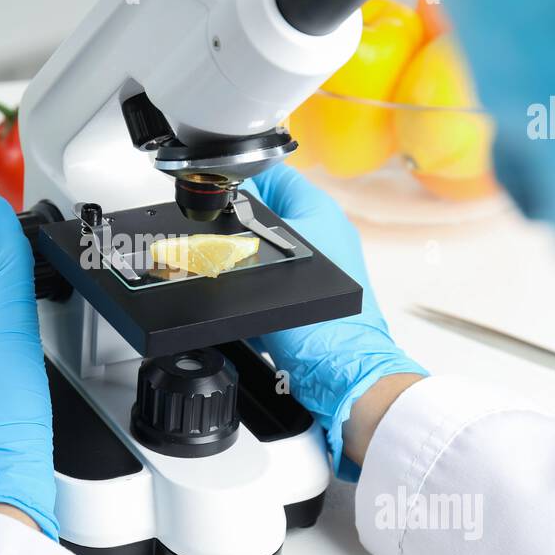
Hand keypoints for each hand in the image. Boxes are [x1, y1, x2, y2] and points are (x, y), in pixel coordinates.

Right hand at [242, 164, 425, 476]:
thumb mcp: (269, 256)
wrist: (340, 378)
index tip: (215, 201)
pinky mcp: (312, 300)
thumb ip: (245, 223)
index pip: (273, 176)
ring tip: (228, 274)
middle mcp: (324, 235)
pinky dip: (256, 291)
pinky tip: (243, 304)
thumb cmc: (317, 321)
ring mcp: (321, 269)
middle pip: (267, 213)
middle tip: (216, 241)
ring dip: (245, 261)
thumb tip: (227, 206)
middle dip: (239, 226)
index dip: (240, 183)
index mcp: (319, 212)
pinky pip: (274, 283)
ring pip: (267, 250)